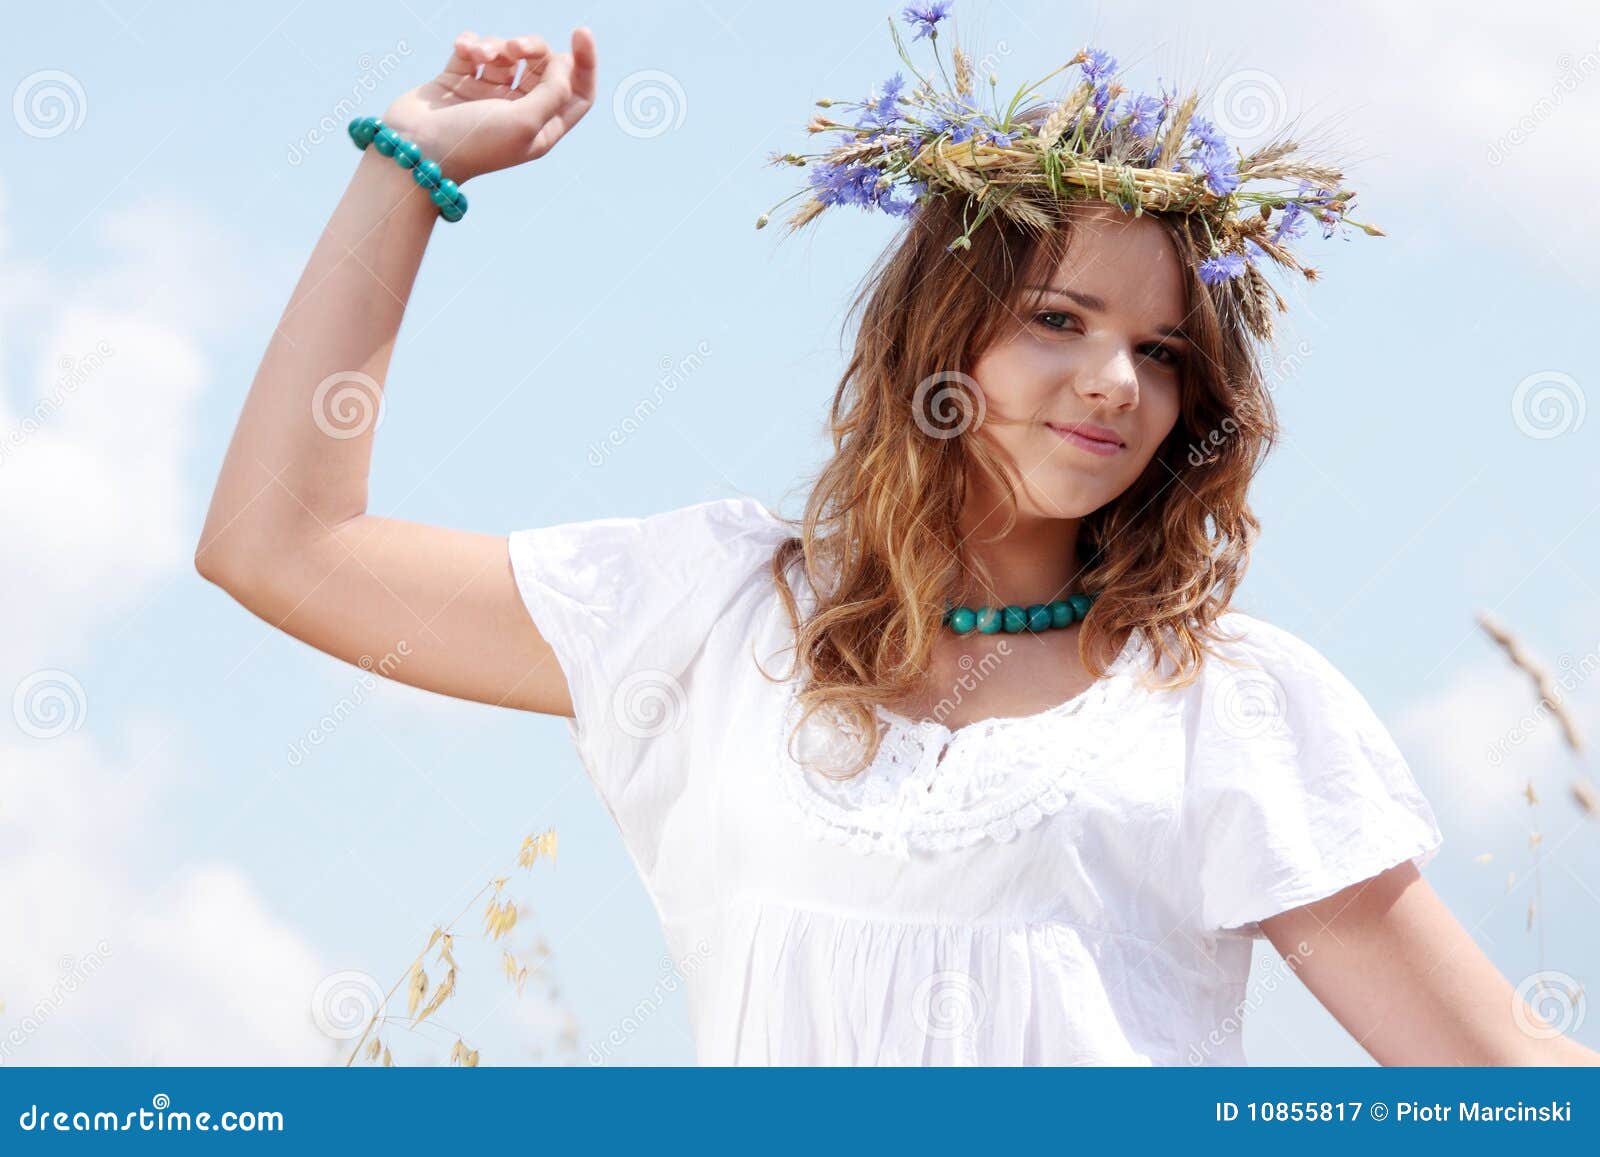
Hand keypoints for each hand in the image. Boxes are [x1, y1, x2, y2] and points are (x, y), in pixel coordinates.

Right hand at [380, 28, 596, 184]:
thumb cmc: (474, 143)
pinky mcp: (458, 81)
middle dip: (533, 48)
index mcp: (541, 128)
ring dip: (497, 45)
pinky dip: (472, 43)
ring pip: (507, 54)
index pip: (577, 93)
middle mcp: (518, 111)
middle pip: (543, 66)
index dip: (584, 63)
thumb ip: (554, 92)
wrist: (418, 152)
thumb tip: (567, 63)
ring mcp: (487, 95)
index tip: (581, 33)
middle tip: (515, 48)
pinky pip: (473, 49)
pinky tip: (465, 50)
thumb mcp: (526, 122)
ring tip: (481, 56)